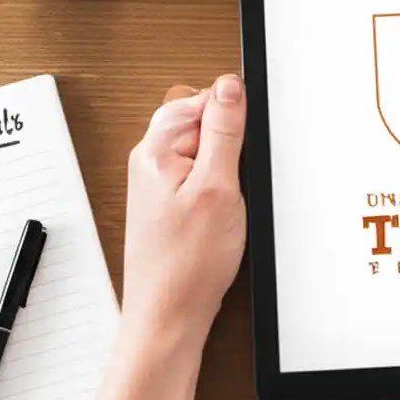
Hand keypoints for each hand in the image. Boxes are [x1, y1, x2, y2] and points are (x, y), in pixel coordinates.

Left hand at [122, 75, 246, 349]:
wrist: (169, 313)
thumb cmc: (187, 263)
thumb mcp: (217, 188)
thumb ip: (224, 132)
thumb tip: (230, 85)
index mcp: (156, 148)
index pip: (203, 99)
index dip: (235, 117)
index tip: (247, 146)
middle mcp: (152, 160)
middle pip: (203, 123)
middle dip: (232, 144)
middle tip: (237, 180)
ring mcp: (160, 181)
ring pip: (207, 152)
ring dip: (228, 170)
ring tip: (229, 203)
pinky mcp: (171, 201)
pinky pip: (203, 176)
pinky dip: (221, 189)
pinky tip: (225, 214)